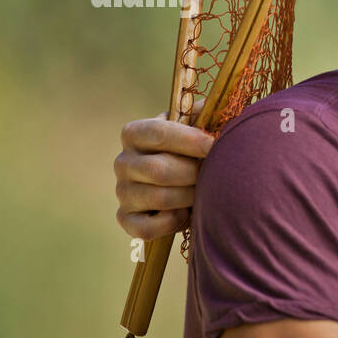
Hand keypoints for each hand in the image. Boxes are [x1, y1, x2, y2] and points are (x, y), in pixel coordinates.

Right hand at [114, 109, 214, 239]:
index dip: (189, 140)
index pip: (156, 133)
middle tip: (213, 174)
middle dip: (194, 174)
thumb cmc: (197, 150)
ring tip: (206, 192)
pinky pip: (146, 228)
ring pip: (159, 198)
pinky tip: (187, 212)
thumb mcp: (200, 127)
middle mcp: (123, 162)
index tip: (215, 145)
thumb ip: (206, 115)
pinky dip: (174, 222)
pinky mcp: (126, 218)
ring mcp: (123, 191)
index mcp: (135, 133)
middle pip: (159, 170)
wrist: (191, 183)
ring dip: (190, 197)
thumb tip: (214, 109)